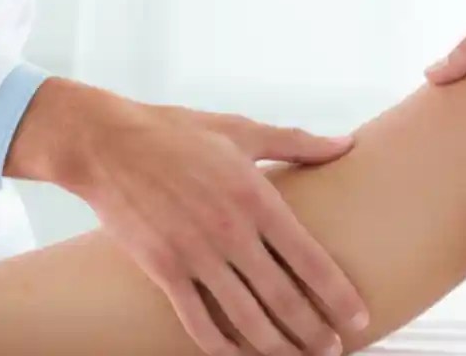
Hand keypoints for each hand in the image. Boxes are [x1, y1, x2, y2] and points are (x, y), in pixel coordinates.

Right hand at [6, 79, 367, 355]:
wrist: (107, 143)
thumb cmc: (177, 132)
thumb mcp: (242, 131)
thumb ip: (298, 143)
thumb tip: (346, 144)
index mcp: (256, 197)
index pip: (310, 258)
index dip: (338, 294)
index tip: (357, 318)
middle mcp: (231, 232)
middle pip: (283, 297)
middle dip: (313, 331)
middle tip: (333, 351)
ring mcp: (195, 254)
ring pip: (245, 317)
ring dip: (275, 347)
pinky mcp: (163, 270)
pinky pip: (197, 321)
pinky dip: (220, 346)